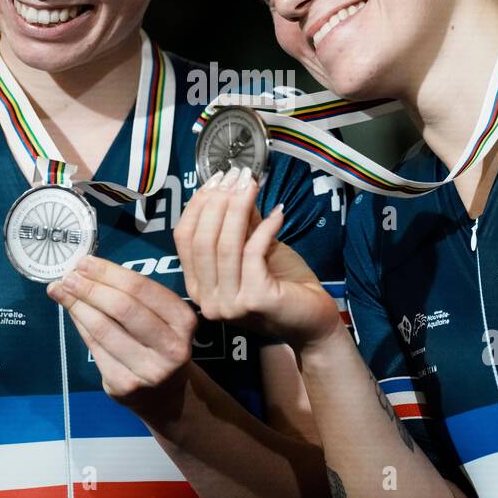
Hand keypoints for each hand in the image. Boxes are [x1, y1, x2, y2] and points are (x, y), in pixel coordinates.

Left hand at [47, 256, 197, 417]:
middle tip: (68, 276)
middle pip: (123, 308)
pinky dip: (80, 325)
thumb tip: (86, 270)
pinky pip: (95, 348)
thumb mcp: (161, 317)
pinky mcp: (126, 385)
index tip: (84, 262)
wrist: (164, 394)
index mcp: (183, 320)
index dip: (108, 273)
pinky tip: (72, 313)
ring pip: (104, 329)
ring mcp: (149, 370)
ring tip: (61, 290)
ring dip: (78, 305)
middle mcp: (172, 347)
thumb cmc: (158, 342)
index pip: (141, 288)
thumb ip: (132, 294)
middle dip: (91, 288)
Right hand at [174, 166, 339, 348]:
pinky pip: (252, 253)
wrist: (313, 321)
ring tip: (252, 185)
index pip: (185, 238)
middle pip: (202, 239)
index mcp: (199, 286)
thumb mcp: (255, 248)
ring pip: (225, 245)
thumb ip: (241, 224)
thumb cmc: (284, 285)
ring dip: (239, 208)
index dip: (198, 204)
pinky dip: (265, 228)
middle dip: (219, 201)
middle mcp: (207, 299)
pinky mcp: (254, 300)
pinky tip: (278, 213)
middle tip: (237, 176)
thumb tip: (232, 185)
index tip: (217, 179)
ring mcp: (229, 303)